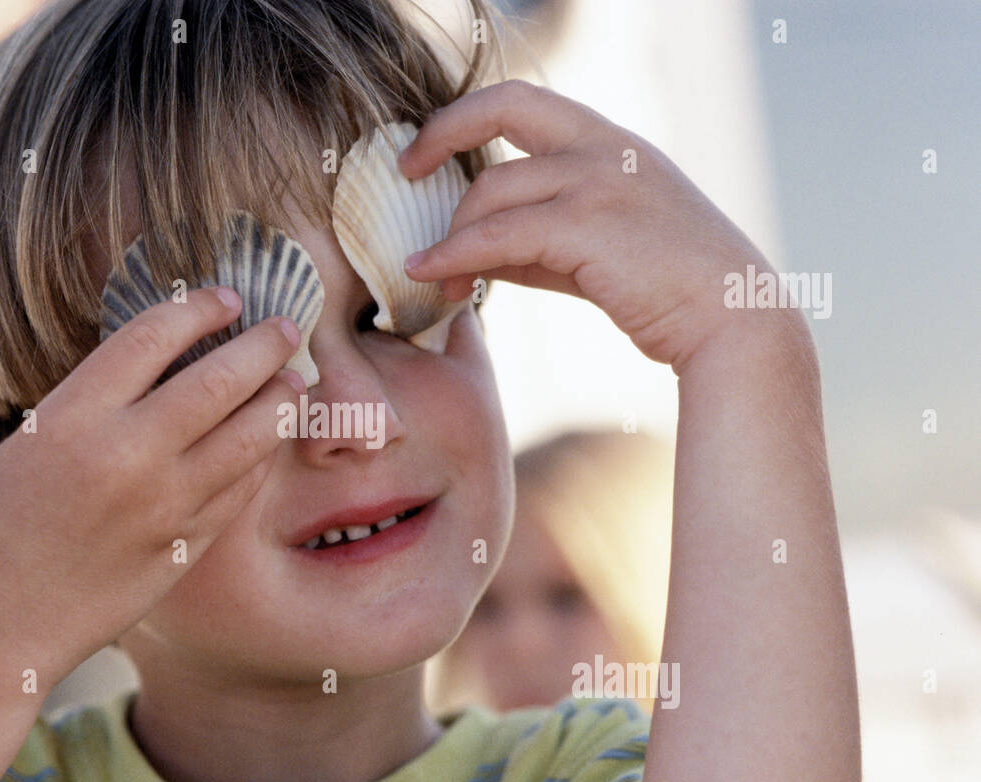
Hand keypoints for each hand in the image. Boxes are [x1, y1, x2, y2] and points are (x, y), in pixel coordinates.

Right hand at [0, 287, 303, 689]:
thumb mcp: (29, 444)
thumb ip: (93, 402)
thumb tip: (162, 356)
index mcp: (71, 417)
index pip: (152, 337)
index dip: (197, 308)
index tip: (224, 297)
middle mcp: (123, 454)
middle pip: (219, 378)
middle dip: (264, 344)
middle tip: (286, 327)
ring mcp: (162, 505)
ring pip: (249, 435)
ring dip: (280, 400)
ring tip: (292, 383)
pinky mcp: (185, 546)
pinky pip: (241, 488)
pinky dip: (261, 457)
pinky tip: (266, 442)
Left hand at [399, 79, 777, 372]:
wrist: (734, 321)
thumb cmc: (670, 290)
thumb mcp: (600, 249)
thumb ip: (541, 240)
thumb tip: (476, 254)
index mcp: (612, 143)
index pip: (525, 101)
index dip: (467, 116)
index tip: (429, 150)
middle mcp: (605, 147)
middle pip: (504, 106)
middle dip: (442, 133)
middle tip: (404, 174)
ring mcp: (599, 180)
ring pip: (492, 190)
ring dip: (449, 235)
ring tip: (428, 275)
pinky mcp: (588, 226)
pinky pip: (497, 235)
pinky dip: (454, 256)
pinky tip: (432, 278)